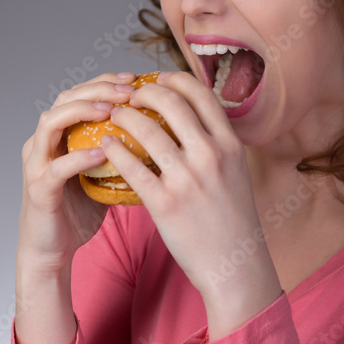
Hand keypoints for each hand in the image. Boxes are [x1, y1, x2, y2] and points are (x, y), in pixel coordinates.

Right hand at [16, 72, 135, 276]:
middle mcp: (43, 143)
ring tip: (111, 112)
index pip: (80, 93)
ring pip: (50, 123)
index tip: (136, 79)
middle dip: (99, 89)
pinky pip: (56, 167)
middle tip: (129, 90)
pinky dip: (78, 157)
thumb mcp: (104, 175)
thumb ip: (120, 152)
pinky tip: (102, 153)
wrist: (52, 252)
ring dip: (82, 112)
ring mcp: (36, 164)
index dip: (106, 82)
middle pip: (65, 98)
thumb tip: (163, 136)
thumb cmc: (79, 213)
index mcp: (59, 135)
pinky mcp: (38, 190)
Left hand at [99, 71, 282, 338]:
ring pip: (146, 130)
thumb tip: (195, 119)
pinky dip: (115, 149)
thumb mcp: (236, 172)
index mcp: (230, 144)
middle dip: (144, 92)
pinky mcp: (164, 203)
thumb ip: (218, 144)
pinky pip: (131, 167)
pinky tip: (106, 144)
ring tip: (112, 115)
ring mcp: (186, 179)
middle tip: (129, 95)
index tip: (158, 78)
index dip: (176, 79)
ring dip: (124, 116)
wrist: (235, 265)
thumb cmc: (233, 219)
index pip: (201, 94)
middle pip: (171, 103)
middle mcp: (210, 155)